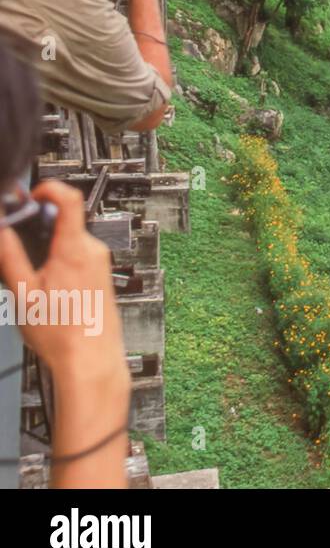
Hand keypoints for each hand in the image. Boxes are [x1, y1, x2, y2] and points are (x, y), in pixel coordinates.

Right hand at [0, 181, 126, 388]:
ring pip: (69, 241)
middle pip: (64, 222)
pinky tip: (48, 289)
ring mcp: (101, 263)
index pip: (68, 199)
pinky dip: (58, 262)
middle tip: (17, 249)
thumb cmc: (62, 334)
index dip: (48, 188)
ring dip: (46, 250)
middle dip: (37, 230)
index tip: (31, 193)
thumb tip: (2, 230)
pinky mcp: (102, 275)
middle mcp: (94, 252)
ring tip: (32, 281)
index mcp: (75, 250)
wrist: (91, 359)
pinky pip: (78, 256)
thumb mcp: (23, 293)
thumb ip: (11, 256)